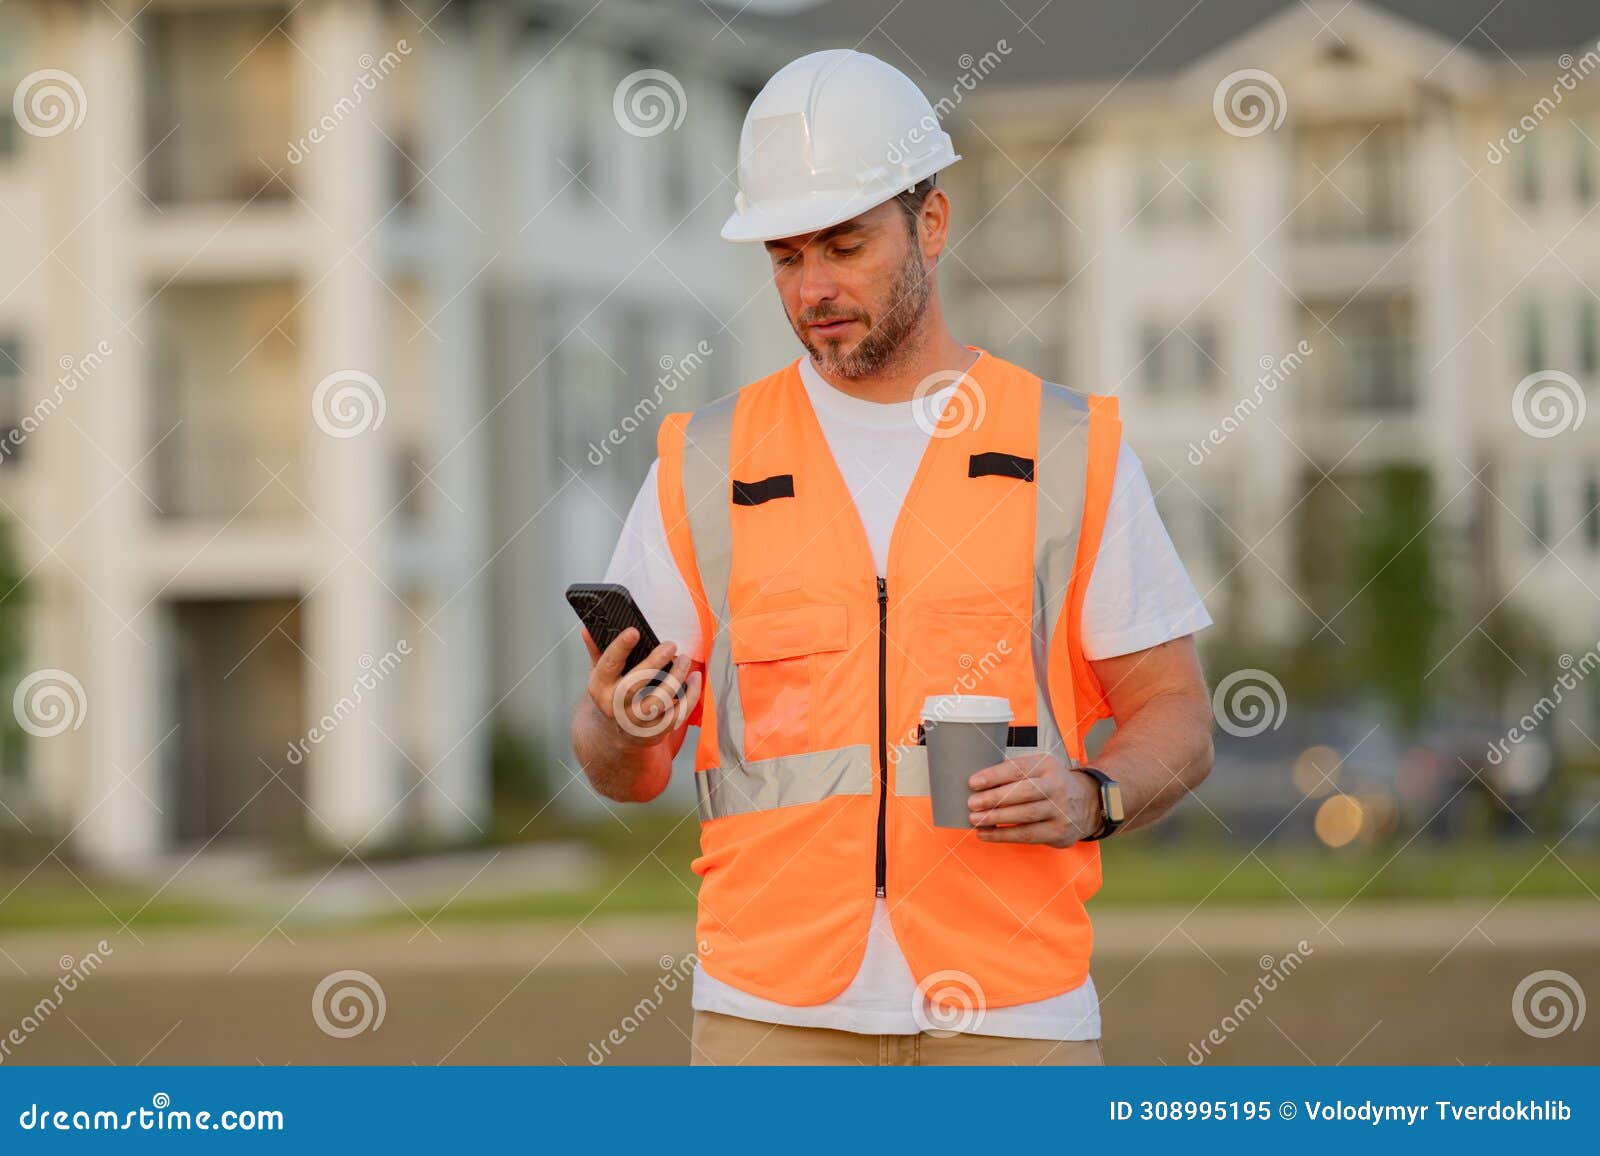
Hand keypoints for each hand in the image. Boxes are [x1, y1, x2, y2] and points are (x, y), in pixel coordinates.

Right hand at [583, 627, 701, 746]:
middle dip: (654, 663)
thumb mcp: (600, 675)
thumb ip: (598, 652)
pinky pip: (677, 714)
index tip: (635, 631)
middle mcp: (615, 706)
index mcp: (600, 687)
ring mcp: (636, 721)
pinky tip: (695, 679)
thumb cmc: (612, 696)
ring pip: (658, 701)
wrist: (615, 735)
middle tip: (670, 645)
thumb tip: (589, 629)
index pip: (608, 665)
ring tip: (684, 660)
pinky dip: (690, 696)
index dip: (620, 647)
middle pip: (633, 685)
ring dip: (675, 679)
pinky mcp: (655, 730)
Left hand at [966, 754, 1101, 846]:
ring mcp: (1059, 810)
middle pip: (1022, 793)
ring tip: (975, 820)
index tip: (973, 783)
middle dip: (994, 799)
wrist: (1088, 802)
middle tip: (972, 804)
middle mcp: (1056, 786)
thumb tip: (978, 785)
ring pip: (1024, 816)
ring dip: (996, 819)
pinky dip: (1002, 836)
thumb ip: (1014, 773)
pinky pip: (1026, 835)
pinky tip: (985, 834)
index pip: (1018, 769)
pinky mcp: (1058, 832)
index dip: (994, 776)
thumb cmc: (1051, 784)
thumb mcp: (1039, 769)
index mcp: (1047, 766)